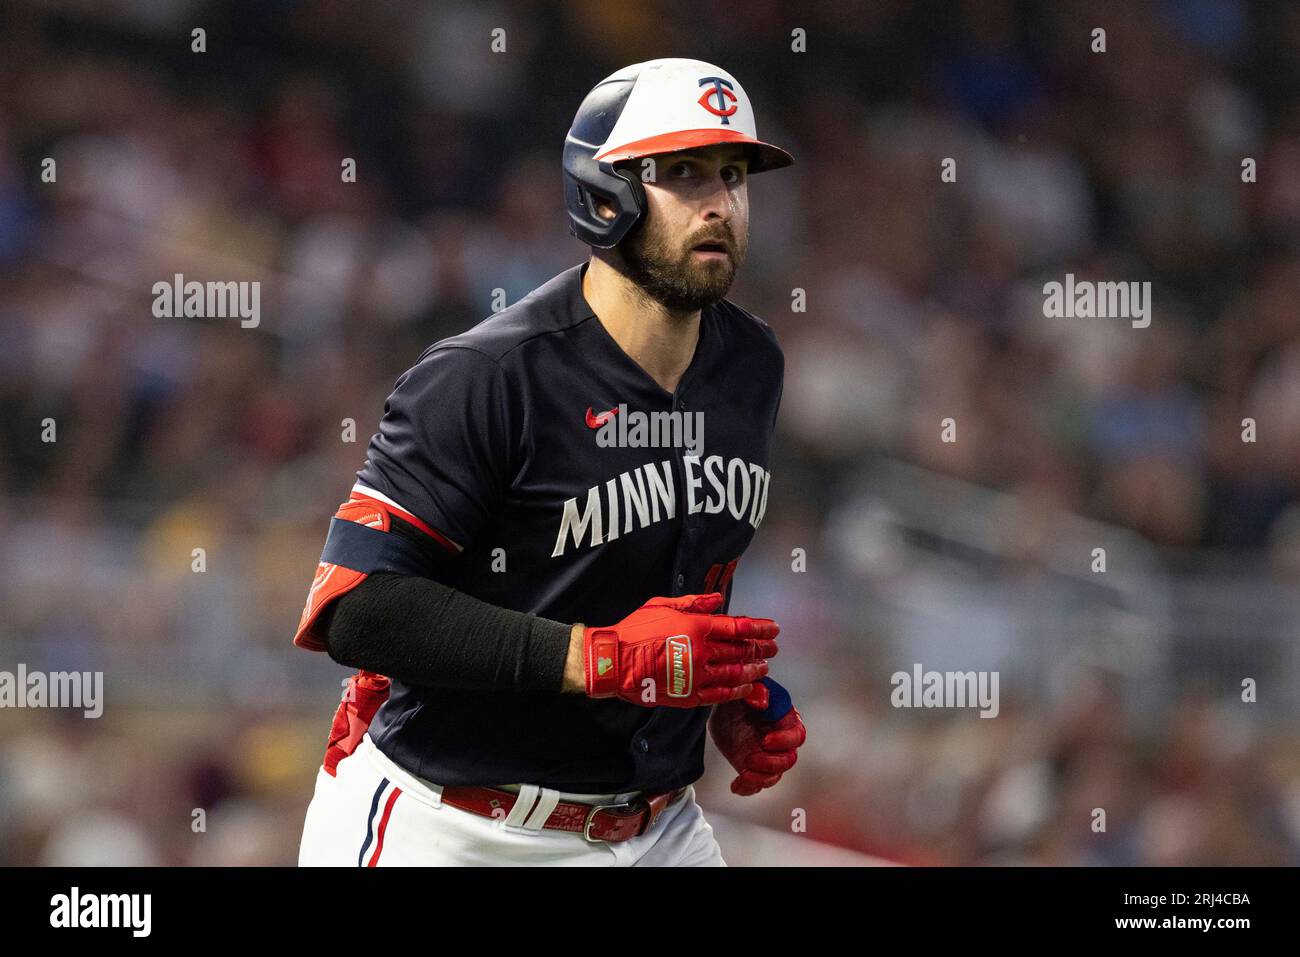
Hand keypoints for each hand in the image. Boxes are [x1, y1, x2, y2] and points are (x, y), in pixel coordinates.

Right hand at [583, 593, 777, 707]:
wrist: (614, 661)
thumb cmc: (635, 629)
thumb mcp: (663, 605)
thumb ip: (694, 602)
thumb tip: (718, 599)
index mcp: (697, 626)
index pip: (739, 627)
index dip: (760, 628)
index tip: (773, 628)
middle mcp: (702, 651)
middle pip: (742, 650)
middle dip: (761, 649)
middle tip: (773, 648)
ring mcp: (696, 675)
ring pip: (735, 673)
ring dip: (753, 670)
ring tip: (764, 667)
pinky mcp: (688, 695)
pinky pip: (720, 694)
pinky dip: (736, 691)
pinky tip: (746, 688)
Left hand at [709, 677, 805, 795]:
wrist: (722, 707)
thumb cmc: (741, 693)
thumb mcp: (746, 688)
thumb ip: (756, 692)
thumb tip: (763, 702)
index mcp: (785, 720)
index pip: (797, 735)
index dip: (784, 742)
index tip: (765, 741)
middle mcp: (780, 741)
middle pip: (788, 760)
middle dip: (770, 763)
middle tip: (749, 758)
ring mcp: (767, 756)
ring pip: (774, 776)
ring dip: (760, 779)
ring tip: (743, 773)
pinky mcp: (753, 768)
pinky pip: (756, 785)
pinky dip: (747, 789)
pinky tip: (735, 785)